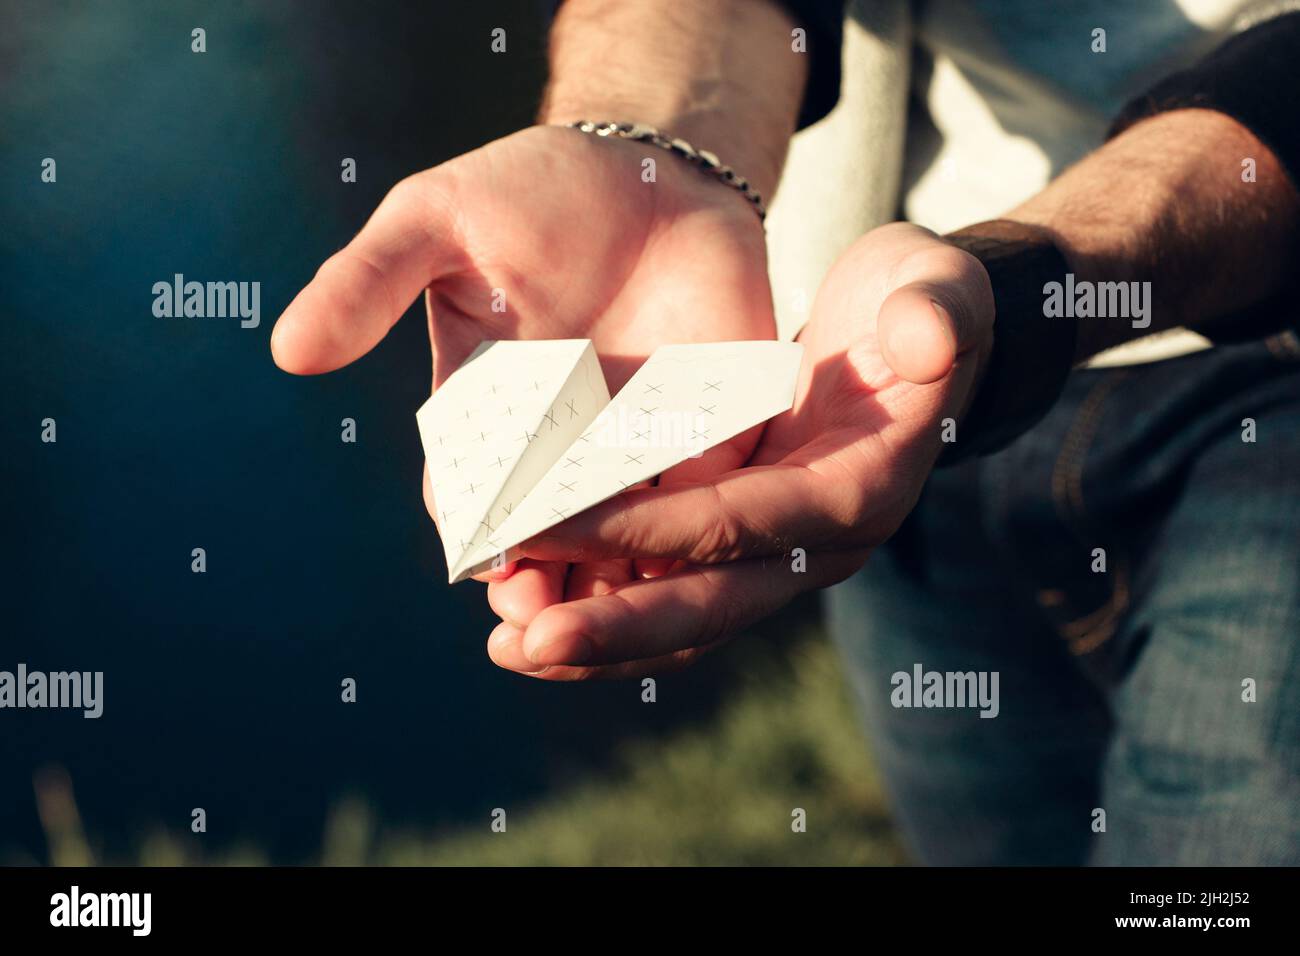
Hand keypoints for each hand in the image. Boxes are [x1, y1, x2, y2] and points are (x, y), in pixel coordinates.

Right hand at [270, 124, 777, 577]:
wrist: (654, 170)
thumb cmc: (532, 192)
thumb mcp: (436, 221)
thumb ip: (370, 282)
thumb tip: (289, 351)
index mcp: (488, 415)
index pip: (473, 490)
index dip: (476, 529)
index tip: (485, 560)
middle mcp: (560, 446)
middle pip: (548, 534)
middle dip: (543, 578)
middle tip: (539, 618)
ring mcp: (636, 445)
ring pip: (625, 536)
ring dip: (614, 581)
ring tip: (613, 615)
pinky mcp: (710, 432)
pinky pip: (703, 497)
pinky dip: (696, 534)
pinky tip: (694, 565)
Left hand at [484, 222, 995, 678]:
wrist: (911, 334)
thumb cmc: (920, 303)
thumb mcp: (938, 288)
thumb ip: (937, 309)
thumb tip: (927, 336)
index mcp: (854, 492)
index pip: (738, 521)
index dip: (648, 532)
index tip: (552, 530)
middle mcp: (814, 542)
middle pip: (707, 601)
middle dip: (613, 628)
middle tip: (522, 645)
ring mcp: (776, 549)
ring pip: (685, 615)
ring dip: (601, 637)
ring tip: (508, 646)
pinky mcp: (742, 537)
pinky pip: (673, 585)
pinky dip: (611, 600)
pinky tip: (538, 602)